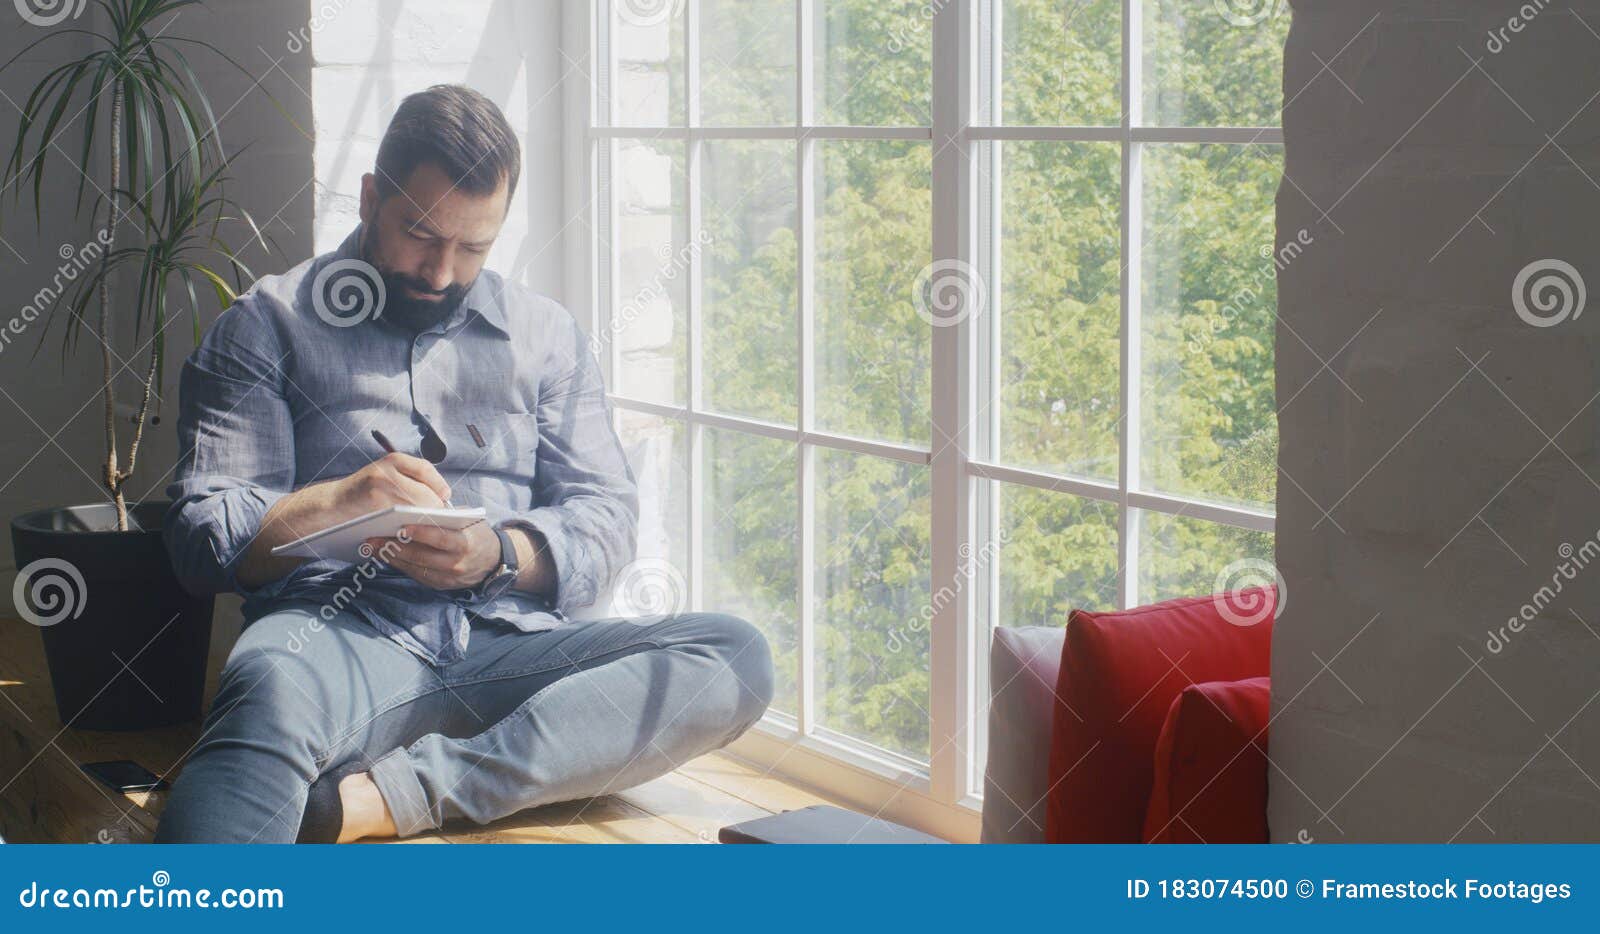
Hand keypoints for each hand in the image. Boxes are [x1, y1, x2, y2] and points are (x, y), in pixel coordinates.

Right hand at [335, 452, 451, 518]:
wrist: (331, 506)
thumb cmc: (364, 494)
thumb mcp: (385, 476)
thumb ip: (410, 480)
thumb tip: (443, 497)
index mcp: (393, 460)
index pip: (425, 469)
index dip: (438, 485)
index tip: (444, 496)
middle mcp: (387, 471)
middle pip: (426, 493)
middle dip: (434, 508)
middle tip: (440, 519)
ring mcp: (381, 488)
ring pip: (418, 508)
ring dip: (426, 520)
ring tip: (430, 528)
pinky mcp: (376, 506)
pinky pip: (405, 520)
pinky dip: (412, 527)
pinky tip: (414, 532)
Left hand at [364, 521, 501, 590]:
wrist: (493, 561)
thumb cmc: (476, 534)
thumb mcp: (469, 520)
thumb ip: (447, 516)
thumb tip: (417, 509)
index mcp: (465, 543)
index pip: (441, 539)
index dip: (421, 534)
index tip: (401, 527)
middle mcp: (456, 564)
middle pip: (421, 557)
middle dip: (395, 548)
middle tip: (373, 539)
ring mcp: (447, 578)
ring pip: (415, 568)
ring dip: (391, 558)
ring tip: (373, 547)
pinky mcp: (440, 586)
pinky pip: (416, 575)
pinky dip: (399, 565)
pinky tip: (386, 556)